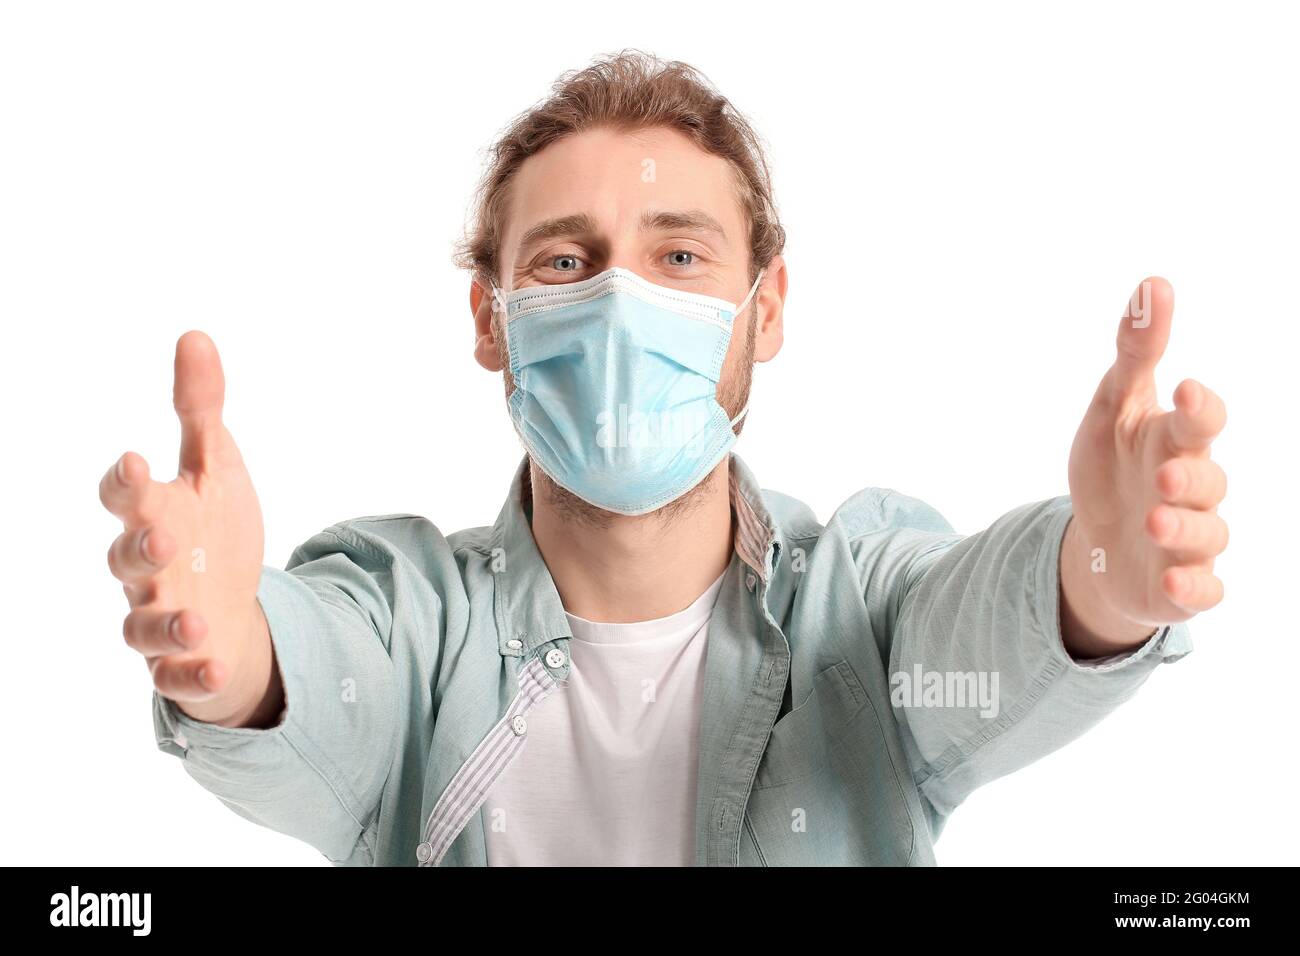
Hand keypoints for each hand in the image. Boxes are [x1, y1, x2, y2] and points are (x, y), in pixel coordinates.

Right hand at [100, 332, 276, 725]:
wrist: (230, 607)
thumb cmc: (211, 530)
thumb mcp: (216, 466)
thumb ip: (201, 410)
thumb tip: (195, 336)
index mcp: (152, 514)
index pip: (125, 496)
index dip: (126, 482)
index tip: (138, 460)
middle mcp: (146, 568)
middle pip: (125, 559)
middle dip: (139, 549)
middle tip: (162, 537)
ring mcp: (158, 616)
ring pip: (140, 626)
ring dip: (164, 623)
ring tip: (197, 619)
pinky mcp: (179, 661)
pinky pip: (174, 675)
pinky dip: (191, 674)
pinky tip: (214, 667)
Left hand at [1063, 277, 1227, 655]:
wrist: (1100, 540)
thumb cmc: (1114, 461)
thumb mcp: (1115, 405)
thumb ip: (1134, 351)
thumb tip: (1155, 282)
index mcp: (1174, 440)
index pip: (1199, 420)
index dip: (1197, 407)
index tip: (1183, 389)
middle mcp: (1191, 488)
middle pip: (1208, 480)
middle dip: (1190, 476)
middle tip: (1163, 472)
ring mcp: (1189, 538)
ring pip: (1205, 535)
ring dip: (1183, 527)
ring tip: (1153, 518)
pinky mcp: (1179, 584)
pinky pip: (1200, 592)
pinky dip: (1192, 588)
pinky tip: (1173, 580)